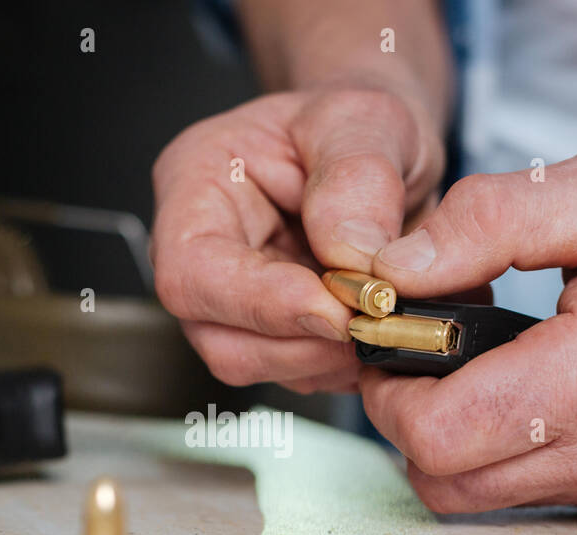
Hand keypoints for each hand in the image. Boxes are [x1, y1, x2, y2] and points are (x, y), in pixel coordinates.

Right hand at [151, 87, 444, 392]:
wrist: (384, 150)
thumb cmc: (359, 125)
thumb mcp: (369, 120)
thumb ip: (358, 178)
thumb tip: (352, 256)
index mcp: (196, 184)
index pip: (192, 272)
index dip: (260, 303)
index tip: (335, 309)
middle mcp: (200, 252)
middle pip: (216, 336)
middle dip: (300, 342)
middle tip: (372, 321)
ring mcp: (230, 301)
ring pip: (254, 363)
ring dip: (324, 357)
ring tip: (381, 320)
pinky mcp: (269, 333)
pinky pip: (294, 372)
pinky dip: (339, 363)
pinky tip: (375, 327)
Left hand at [360, 148, 576, 516]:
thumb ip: (488, 221)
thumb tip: (397, 269)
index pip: (438, 436)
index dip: (392, 391)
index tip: (399, 341)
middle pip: (443, 485)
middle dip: (410, 423)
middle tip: (424, 357)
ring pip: (483, 502)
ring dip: (456, 445)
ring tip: (478, 370)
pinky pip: (534, 499)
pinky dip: (509, 457)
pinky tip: (529, 397)